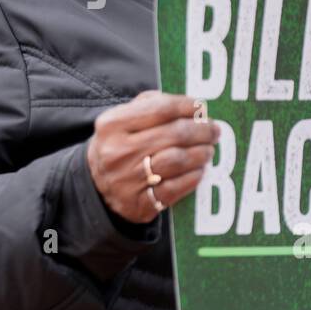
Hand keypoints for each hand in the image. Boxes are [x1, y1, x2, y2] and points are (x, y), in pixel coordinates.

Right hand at [87, 90, 218, 224]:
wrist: (96, 188)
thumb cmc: (117, 147)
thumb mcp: (120, 121)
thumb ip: (149, 105)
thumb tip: (189, 105)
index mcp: (112, 125)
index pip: (160, 108)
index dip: (187, 106)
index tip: (201, 107)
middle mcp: (118, 152)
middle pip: (174, 134)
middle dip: (201, 130)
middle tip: (214, 130)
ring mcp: (128, 180)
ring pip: (177, 160)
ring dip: (200, 153)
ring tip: (208, 149)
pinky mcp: (139, 204)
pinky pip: (175, 188)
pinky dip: (192, 177)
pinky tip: (198, 171)